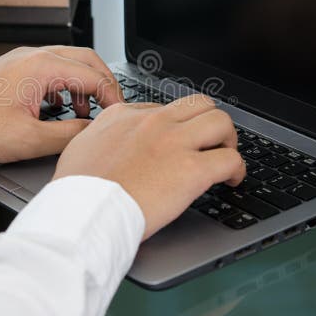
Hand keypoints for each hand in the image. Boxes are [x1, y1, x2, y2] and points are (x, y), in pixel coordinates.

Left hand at [0, 46, 123, 162]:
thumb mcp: (29, 140)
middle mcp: (33, 56)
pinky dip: (63, 84)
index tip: (118, 115)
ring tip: (84, 112)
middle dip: (103, 84)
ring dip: (83, 84)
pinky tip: (59, 107)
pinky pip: (50, 68)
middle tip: (112, 108)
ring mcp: (22, 59)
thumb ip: (69, 134)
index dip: (112, 97)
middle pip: (86, 60)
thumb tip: (92, 131)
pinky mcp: (13, 68)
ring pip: (68, 62)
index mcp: (42, 67)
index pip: (93, 75)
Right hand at [53, 95, 244, 239]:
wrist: (84, 212)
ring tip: (225, 156)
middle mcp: (152, 122)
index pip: (162, 108)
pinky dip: (237, 169)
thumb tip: (104, 142)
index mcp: (124, 115)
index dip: (175, 126)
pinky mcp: (192, 169)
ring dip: (228, 140)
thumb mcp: (79, 148)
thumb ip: (98, 137)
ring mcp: (174, 142)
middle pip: (198, 104)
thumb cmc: (77, 190)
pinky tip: (232, 180)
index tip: (178, 141)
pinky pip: (230, 159)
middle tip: (210, 142)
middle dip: (209, 122)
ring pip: (221, 121)